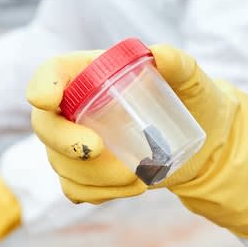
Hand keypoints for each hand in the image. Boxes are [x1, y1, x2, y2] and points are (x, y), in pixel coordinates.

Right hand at [26, 44, 247, 238]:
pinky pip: (76, 188)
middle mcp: (76, 107)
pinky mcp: (87, 172)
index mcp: (93, 73)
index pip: (53, 72)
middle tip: (100, 148)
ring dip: (95, 175)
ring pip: (61, 163)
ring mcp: (76, 141)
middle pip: (47, 124)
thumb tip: (159, 54)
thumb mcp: (193, 81)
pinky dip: (102, 193)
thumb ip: (179, 64)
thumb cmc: (193, 100)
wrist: (205, 139)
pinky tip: (135, 186)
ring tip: (141, 176)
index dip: (42, 84)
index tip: (47, 100)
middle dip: (65, 141)